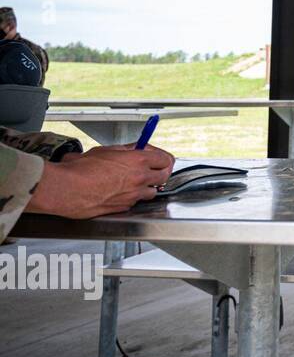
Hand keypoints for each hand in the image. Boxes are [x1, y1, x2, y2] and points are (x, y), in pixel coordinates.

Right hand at [27, 145, 175, 218]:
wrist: (66, 189)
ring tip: (135, 181)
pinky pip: (136, 201)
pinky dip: (132, 196)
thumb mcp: (105, 150)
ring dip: (148, 186)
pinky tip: (120, 191)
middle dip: (160, 171)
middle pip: (165, 176)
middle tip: (152, 168)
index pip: (165, 159)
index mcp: (137, 161)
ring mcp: (133, 195)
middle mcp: (139, 178)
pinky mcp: (124, 207)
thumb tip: (134, 149)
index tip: (156, 155)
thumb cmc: (79, 169)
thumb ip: (125, 150)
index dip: (161, 157)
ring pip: (152, 191)